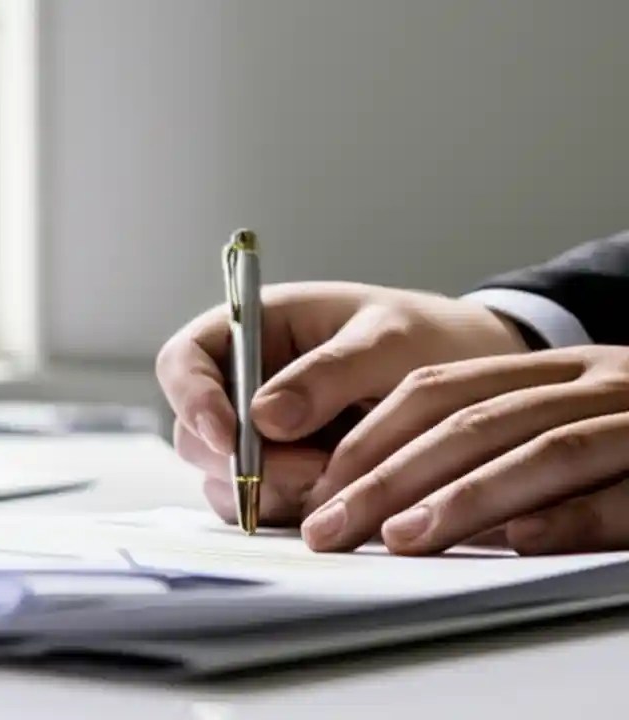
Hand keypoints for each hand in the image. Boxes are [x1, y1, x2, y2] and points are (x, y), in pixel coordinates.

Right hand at [156, 282, 527, 526]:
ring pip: (222, 476)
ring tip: (338, 478)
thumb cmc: (431, 339)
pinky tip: (335, 497)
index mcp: (253, 329)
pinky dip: (286, 510)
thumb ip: (327, 373)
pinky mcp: (282, 478)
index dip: (192, 397)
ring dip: (268, 489)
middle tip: (311, 470)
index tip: (228, 434)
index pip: (185, 360)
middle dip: (240, 458)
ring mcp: (259, 436)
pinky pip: (257, 505)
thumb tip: (264, 417)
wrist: (478, 377)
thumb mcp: (389, 341)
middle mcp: (243, 384)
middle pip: (195, 430)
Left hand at [302, 346, 628, 554]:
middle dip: (389, 475)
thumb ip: (492, 439)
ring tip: (403, 537)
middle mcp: (591, 382)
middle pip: (471, 422)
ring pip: (540, 450)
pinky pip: (627, 491)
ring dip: (465, 496)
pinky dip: (574, 517)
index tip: (319, 485)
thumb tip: (392, 498)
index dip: (371, 437)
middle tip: (331, 525)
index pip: (438, 390)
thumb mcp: (562, 413)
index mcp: (549, 369)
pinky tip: (524, 542)